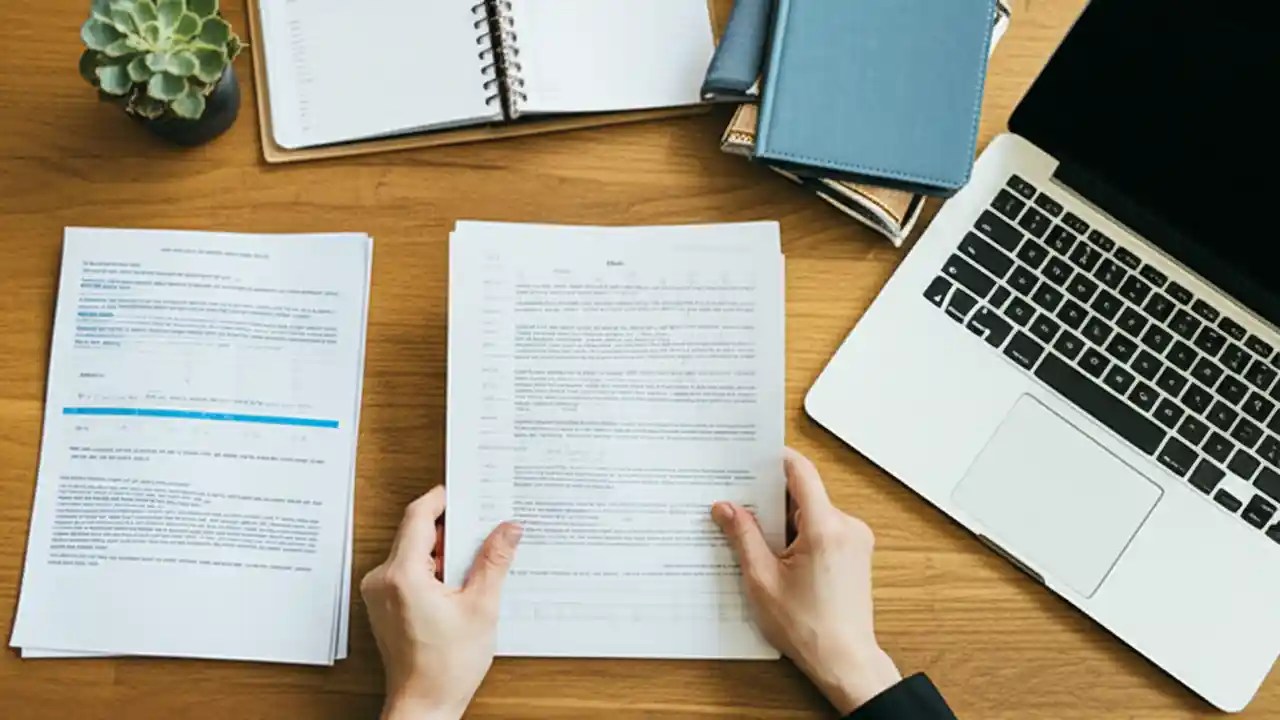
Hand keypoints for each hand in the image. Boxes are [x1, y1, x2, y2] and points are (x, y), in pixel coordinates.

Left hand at [361, 486, 522, 719]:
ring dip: (442, 550)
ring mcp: (379, 592)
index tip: (464, 491)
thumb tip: (508, 529)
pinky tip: (457, 581)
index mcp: (403, 575)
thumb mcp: (481, 607)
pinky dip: (431, 568)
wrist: (423, 706)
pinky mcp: (383, 603)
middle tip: (482, 526)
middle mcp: (383, 579)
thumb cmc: (446, 667)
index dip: (442, 498)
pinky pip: (406, 570)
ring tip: (474, 562)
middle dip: (449, 527)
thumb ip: (494, 561)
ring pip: (412, 551)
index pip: (418, 516)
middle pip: (415, 532)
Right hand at [712, 449, 901, 715]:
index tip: (750, 457)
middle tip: (738, 505)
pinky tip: (777, 554)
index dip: (774, 460)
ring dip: (785, 519)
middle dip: (770, 498)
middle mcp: (847, 526)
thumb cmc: (806, 628)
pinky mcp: (857, 551)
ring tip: (755, 539)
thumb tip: (725, 506)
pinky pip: (824, 527)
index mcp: (824, 528)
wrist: (845, 661)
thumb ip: (743, 536)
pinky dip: (800, 533)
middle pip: (804, 492)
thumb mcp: (762, 580)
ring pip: (813, 511)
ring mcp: (856, 538)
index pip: (800, 472)